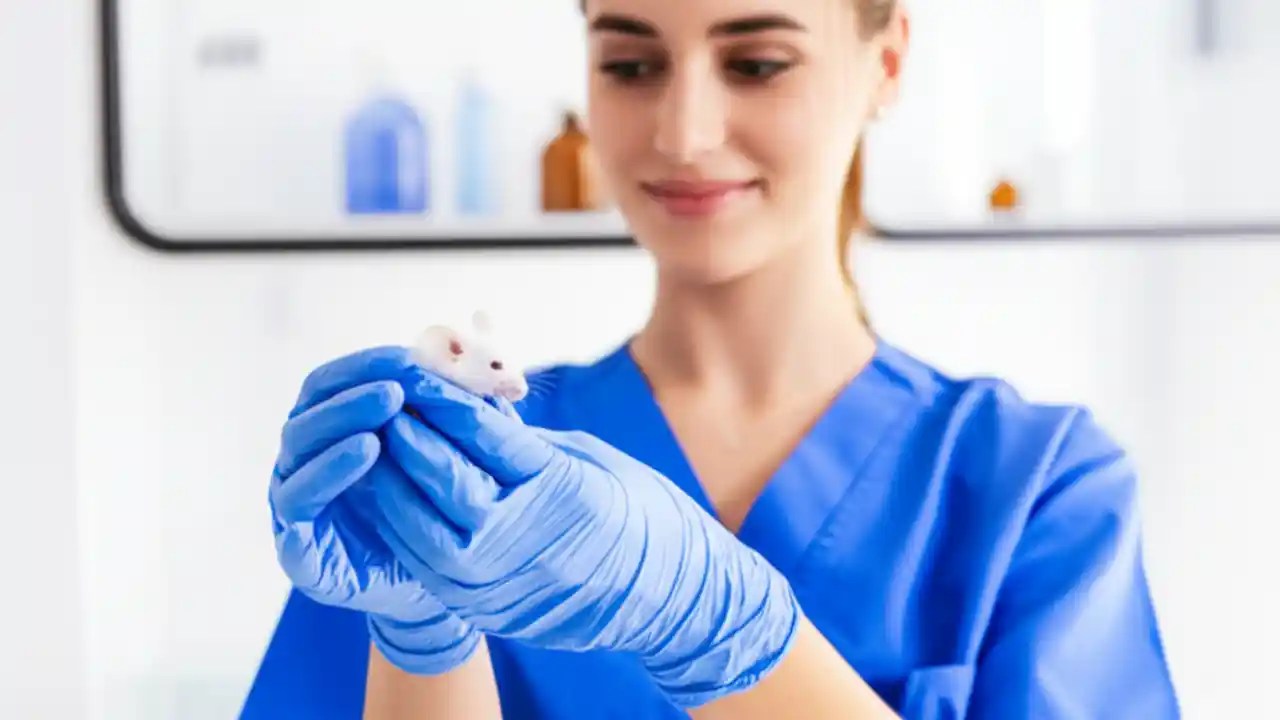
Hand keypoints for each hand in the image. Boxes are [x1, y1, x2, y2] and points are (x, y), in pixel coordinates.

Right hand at [268, 346, 477, 674]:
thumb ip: (453, 410)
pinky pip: (299, 501)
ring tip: (387, 408)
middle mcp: (304, 459)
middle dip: (354, 390)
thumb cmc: (436, 512)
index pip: (331, 383)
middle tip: (397, 383)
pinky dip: (328, 471)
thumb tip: (474, 358)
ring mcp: (293, 500)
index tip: (406, 355)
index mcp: (332, 432)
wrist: (434, 591)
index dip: (364, 364)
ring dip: (341, 420)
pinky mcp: (296, 544)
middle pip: (310, 408)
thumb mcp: (450, 455)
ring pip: (299, 447)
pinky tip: (367, 452)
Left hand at [371, 367, 800, 706]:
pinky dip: (398, 524)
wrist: (667, 595)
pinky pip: (424, 562)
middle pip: (441, 476)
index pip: (482, 434)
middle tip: (380, 397)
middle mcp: (525, 536)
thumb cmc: (635, 512)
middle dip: (405, 432)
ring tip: (371, 442)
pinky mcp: (486, 608)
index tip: (414, 370)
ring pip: (418, 523)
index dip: (441, 399)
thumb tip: (468, 402)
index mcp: (560, 488)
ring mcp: (502, 579)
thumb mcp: (586, 458)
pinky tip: (385, 495)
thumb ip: (521, 439)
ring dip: (388, 480)